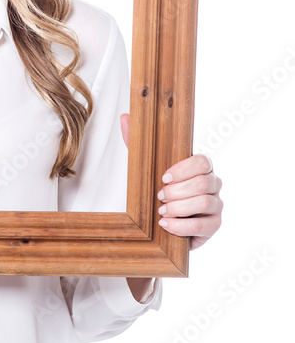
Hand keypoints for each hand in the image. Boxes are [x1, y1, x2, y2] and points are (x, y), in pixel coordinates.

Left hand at [120, 113, 222, 248]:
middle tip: (159, 195)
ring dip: (178, 208)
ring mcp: (216, 205)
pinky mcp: (214, 225)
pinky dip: (181, 226)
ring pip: (204, 202)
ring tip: (161, 211)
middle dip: (178, 191)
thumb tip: (125, 116)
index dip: (184, 169)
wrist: (165, 217)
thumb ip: (137, 142)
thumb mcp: (147, 166)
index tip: (163, 176)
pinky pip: (203, 226)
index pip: (203, 161)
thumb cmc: (159, 187)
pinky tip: (166, 224)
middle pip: (204, 183)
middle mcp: (214, 184)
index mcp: (201, 166)